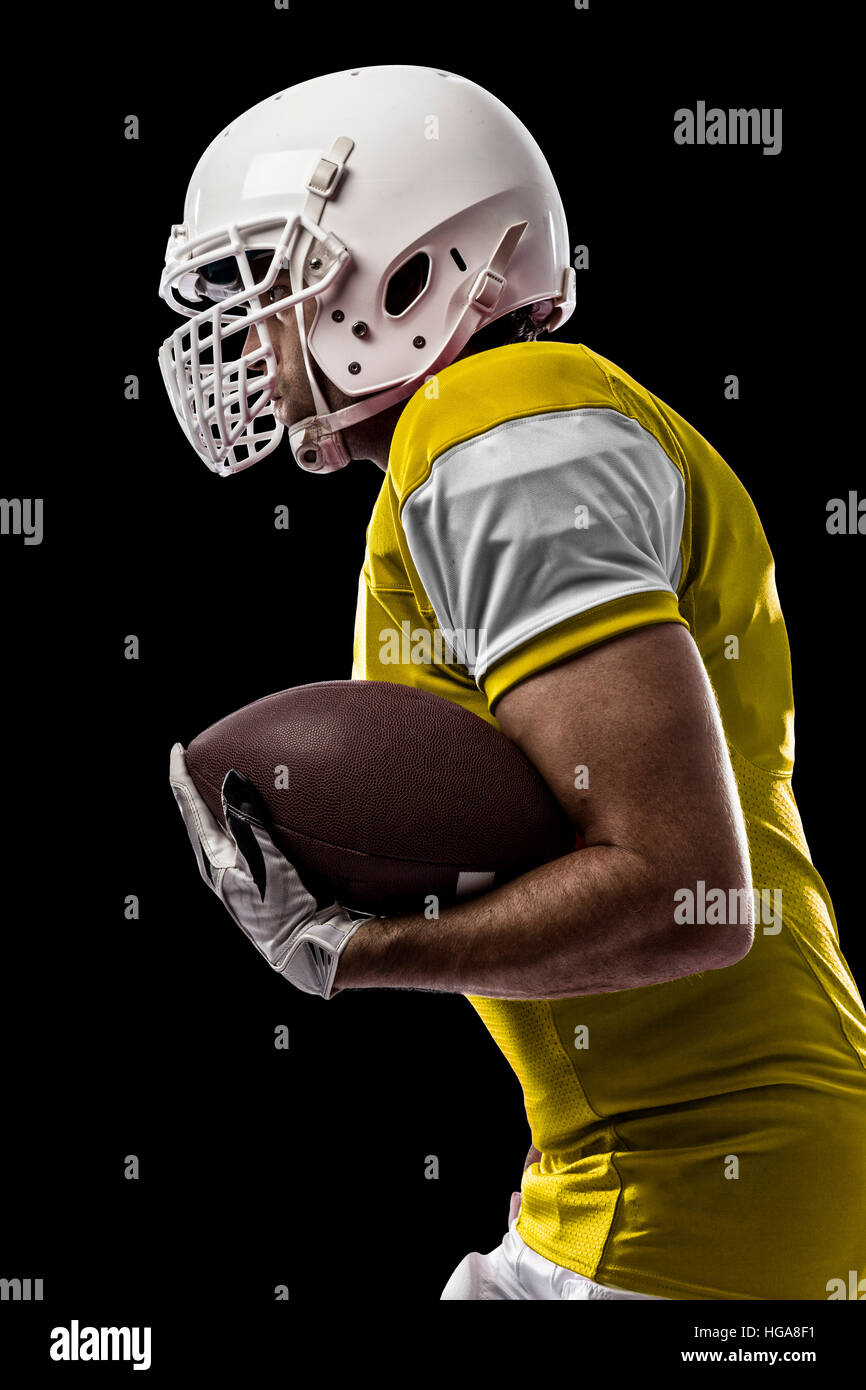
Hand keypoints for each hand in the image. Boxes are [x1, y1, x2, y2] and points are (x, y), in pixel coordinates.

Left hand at [169, 743, 373, 997]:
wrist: (306, 946)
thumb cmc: (284, 906)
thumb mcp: (265, 859)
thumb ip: (248, 818)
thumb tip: (231, 777)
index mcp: (213, 861)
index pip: (190, 809)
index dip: (181, 777)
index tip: (177, 749)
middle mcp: (218, 868)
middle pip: (197, 818)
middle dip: (193, 788)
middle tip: (194, 759)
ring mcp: (235, 877)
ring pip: (217, 829)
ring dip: (215, 804)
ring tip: (218, 780)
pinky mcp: (254, 881)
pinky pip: (238, 840)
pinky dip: (238, 819)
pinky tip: (254, 815)